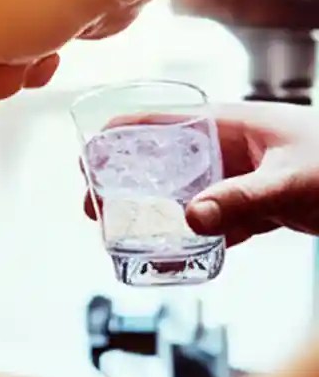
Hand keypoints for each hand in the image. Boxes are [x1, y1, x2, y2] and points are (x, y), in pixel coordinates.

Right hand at [83, 101, 318, 245]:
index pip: (156, 120)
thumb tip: (189, 220)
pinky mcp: (260, 206)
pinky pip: (216, 220)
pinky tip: (179, 255)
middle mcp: (227, 148)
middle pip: (160, 160)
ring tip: (122, 235)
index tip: (85, 163)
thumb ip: (242, 199)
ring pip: (183, 193)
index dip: (114, 137)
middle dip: (123, 183)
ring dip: (154, 213)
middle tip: (93, 209)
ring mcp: (243, 177)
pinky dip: (195, 237)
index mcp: (226, 123)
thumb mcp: (290, 181)